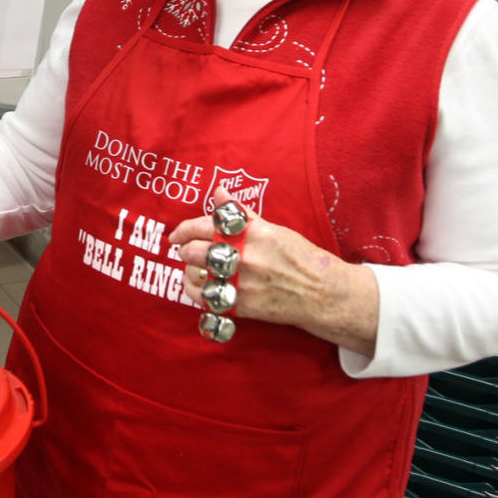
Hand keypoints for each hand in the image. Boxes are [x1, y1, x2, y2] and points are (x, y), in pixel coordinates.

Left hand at [168, 186, 378, 355]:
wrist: (321, 293)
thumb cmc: (300, 257)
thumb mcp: (273, 228)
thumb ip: (240, 213)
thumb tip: (219, 192)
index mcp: (250, 234)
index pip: (204, 226)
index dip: (183, 230)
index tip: (176, 235)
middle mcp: (243, 257)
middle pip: (194, 251)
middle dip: (184, 250)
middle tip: (185, 250)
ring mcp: (241, 283)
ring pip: (195, 274)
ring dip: (189, 270)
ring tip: (195, 267)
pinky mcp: (240, 306)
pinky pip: (203, 298)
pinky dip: (194, 291)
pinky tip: (198, 285)